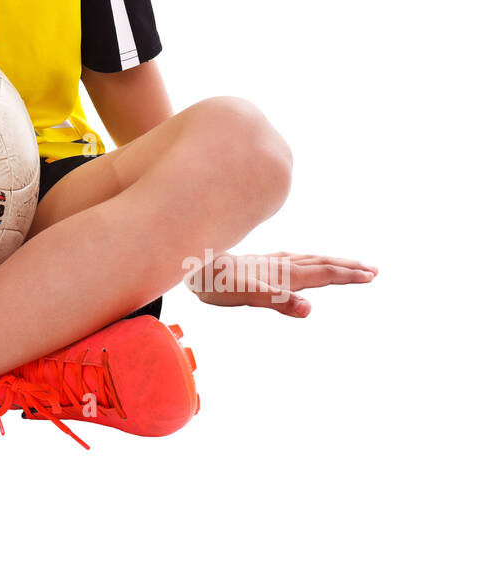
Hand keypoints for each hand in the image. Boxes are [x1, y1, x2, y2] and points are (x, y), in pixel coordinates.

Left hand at [186, 251, 378, 317]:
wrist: (195, 265)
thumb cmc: (218, 283)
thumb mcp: (247, 296)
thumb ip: (278, 301)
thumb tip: (308, 309)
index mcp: (285, 274)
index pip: (324, 274)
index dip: (347, 275)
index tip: (370, 275)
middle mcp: (283, 265)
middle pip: (323, 263)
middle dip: (348, 267)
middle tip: (373, 270)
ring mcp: (274, 262)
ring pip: (311, 260)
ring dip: (334, 262)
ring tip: (351, 265)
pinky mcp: (264, 263)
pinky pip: (298, 259)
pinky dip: (313, 260)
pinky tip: (308, 261)